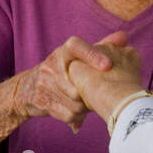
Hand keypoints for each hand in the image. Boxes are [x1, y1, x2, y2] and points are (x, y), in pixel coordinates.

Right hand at [13, 32, 129, 129]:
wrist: (28, 89)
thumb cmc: (62, 70)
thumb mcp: (78, 57)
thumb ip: (102, 47)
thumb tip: (124, 36)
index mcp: (63, 52)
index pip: (76, 46)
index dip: (92, 55)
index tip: (107, 65)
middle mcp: (51, 65)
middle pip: (80, 83)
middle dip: (92, 92)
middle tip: (101, 94)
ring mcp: (45, 84)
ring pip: (76, 102)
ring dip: (86, 106)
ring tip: (88, 103)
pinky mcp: (43, 102)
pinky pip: (69, 114)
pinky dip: (77, 116)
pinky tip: (78, 111)